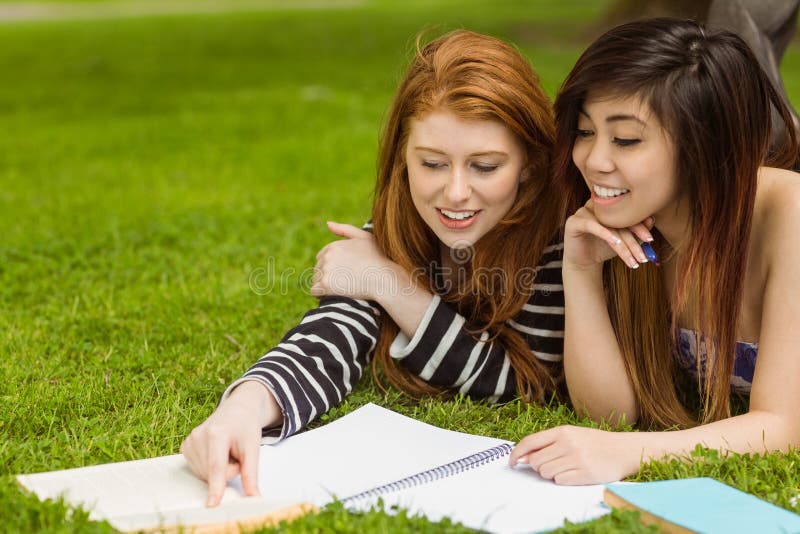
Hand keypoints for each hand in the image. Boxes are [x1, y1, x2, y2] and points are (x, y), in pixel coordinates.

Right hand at [181, 381, 278, 505]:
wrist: (237, 410)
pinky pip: (197, 470)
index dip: (216, 487)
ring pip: (204, 475)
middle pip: (212, 474)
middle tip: (235, 454)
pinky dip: (209, 467)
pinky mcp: (185, 446)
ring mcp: (189, 441)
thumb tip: (254, 498)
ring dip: (218, 470)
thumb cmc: (245, 427)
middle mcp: (199, 436)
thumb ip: (251, 474)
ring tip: (225, 452)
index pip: (217, 467)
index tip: (212, 504)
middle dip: (227, 471)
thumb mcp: (253, 448)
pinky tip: (215, 453)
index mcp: (217, 433)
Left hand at [310, 221, 396, 300]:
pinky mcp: (326, 285)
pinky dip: (320, 294)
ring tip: (339, 289)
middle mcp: (327, 257)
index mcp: (334, 246)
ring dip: (323, 285)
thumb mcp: (364, 237)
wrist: (384, 278)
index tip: (342, 273)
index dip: (331, 266)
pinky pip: (314, 291)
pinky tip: (331, 295)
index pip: (321, 257)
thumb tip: (328, 224)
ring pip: (315, 279)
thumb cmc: (378, 258)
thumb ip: (345, 229)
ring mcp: (326, 271)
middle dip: (327, 275)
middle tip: (343, 282)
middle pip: (318, 268)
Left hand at [509, 426, 639, 484]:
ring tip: (567, 468)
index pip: (530, 442)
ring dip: (551, 474)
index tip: (512, 462)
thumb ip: (549, 444)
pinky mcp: (585, 474)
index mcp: (562, 431)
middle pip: (536, 461)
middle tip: (553, 464)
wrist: (623, 450)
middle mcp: (568, 444)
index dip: (516, 453)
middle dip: (539, 467)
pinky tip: (575, 474)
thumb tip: (525, 458)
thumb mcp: (572, 435)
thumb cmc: (595, 443)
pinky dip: (563, 480)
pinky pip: (560, 481)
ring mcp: (576, 459)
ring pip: (546, 473)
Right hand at [563, 200, 653, 270]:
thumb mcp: (624, 240)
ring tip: (632, 258)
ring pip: (607, 226)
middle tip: (642, 254)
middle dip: (633, 239)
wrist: (584, 263)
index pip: (626, 213)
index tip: (650, 240)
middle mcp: (595, 205)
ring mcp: (582, 211)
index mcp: (607, 205)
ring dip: (622, 244)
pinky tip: (615, 243)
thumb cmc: (604, 248)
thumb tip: (652, 219)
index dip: (640, 226)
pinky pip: (591, 225)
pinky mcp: (573, 222)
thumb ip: (637, 230)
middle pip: (618, 219)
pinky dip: (604, 234)